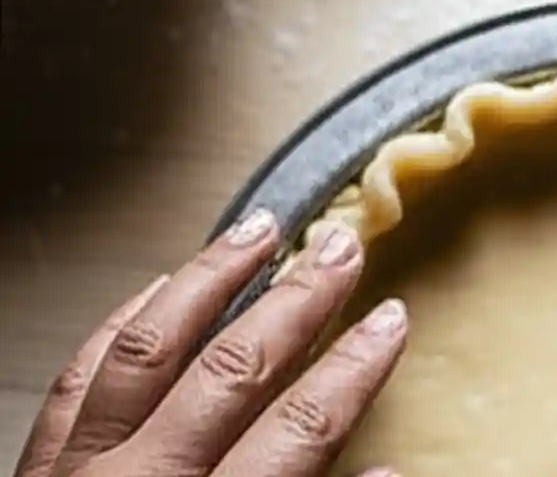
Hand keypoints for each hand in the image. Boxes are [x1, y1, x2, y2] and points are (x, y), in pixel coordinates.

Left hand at [14, 211, 405, 476]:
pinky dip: (126, 320)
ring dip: (209, 281)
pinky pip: (81, 374)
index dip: (353, 372)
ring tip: (257, 231)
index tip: (392, 322)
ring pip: (147, 349)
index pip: (297, 434)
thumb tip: (385, 476)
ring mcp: (76, 473)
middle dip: (297, 303)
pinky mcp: (36, 468)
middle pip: (231, 372)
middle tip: (341, 250)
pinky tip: (161, 285)